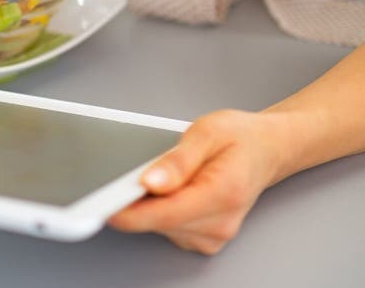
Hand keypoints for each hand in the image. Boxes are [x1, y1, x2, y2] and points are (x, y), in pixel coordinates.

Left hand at [108, 109, 284, 254]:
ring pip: (162, 227)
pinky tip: (175, 188)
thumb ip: (177, 160)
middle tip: (138, 170)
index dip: (131, 212)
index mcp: (223, 192)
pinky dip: (164, 210)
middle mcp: (221, 222)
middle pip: (161, 222)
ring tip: (169, 173)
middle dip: (141, 199)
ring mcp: (215, 235)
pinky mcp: (206, 239)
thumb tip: (150, 182)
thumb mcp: (206, 131)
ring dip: (153, 204)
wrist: (265, 149)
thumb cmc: (238, 136)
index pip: (166, 213)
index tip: (105, 207)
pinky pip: (170, 229)